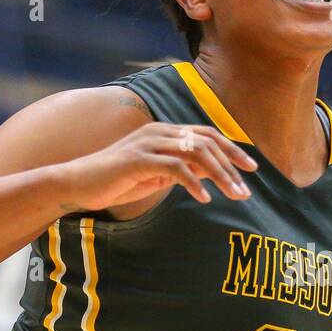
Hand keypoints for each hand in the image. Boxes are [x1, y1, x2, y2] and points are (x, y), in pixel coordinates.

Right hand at [56, 123, 257, 211]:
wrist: (79, 183)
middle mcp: (160, 132)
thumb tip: (213, 172)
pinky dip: (193, 182)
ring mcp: (148, 143)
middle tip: (246, 189)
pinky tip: (205, 198)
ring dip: (219, 175)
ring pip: (195, 153)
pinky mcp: (137, 159)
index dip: (232, 149)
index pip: (207, 135)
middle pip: (207, 141)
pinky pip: (174, 168)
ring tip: (234, 195)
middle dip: (231, 164)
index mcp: (166, 132)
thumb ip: (183, 169)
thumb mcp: (158, 175)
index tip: (252, 168)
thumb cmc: (118, 181)